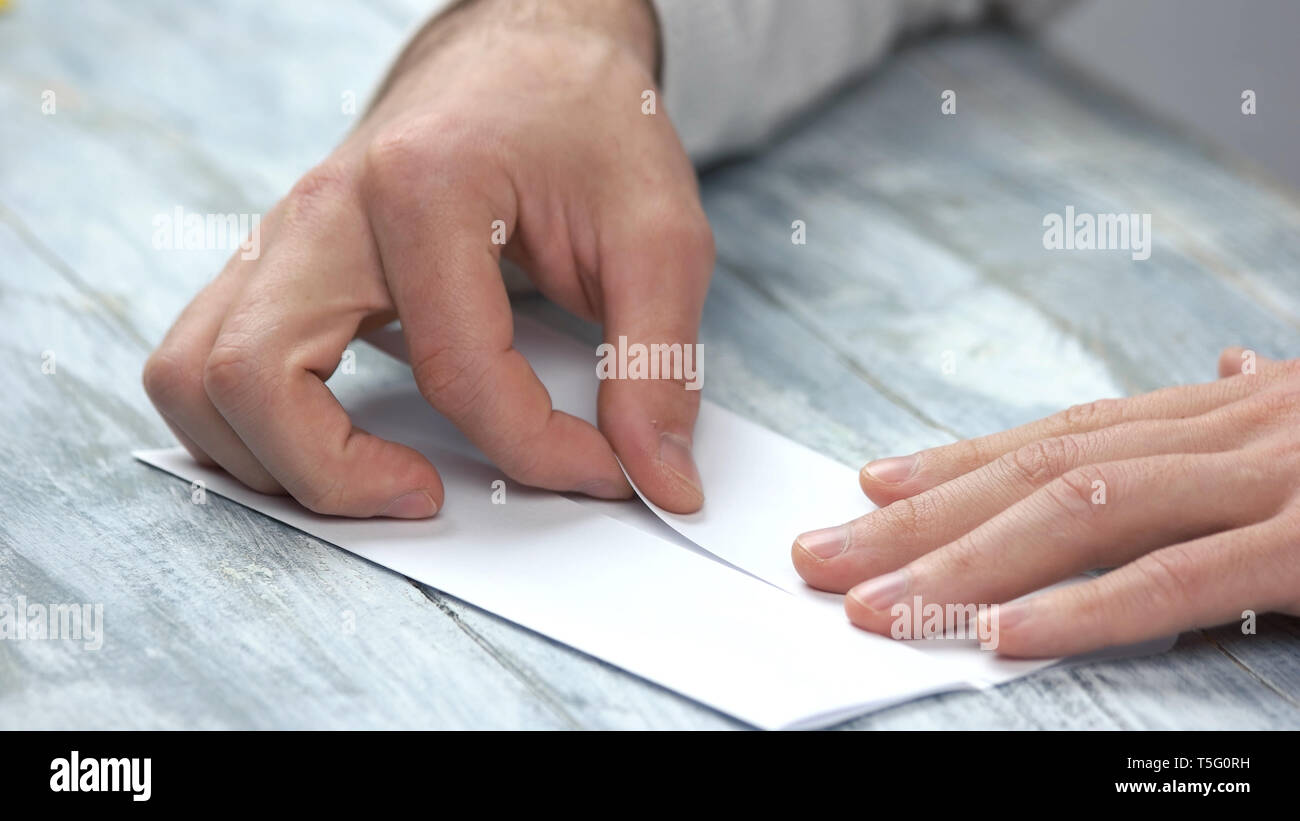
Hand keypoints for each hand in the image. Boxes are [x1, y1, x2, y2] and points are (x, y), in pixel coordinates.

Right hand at [143, 0, 712, 516]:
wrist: (528, 49)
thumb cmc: (586, 122)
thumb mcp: (659, 234)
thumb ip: (657, 363)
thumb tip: (658, 479)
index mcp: (422, 187)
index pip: (456, 373)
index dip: (537, 451)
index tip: (600, 470)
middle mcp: (326, 210)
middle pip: (254, 378)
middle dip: (338, 479)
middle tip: (430, 495)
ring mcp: (285, 234)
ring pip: (197, 376)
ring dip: (268, 458)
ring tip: (371, 479)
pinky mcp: (280, 260)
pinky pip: (211, 357)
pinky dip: (252, 421)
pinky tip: (332, 438)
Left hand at [792, 348, 1299, 656]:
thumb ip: (1264, 403)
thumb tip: (1229, 360)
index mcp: (1225, 415)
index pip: (1066, 436)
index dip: (961, 461)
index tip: (874, 484)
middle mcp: (1226, 435)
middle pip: (1043, 471)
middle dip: (922, 518)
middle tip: (825, 553)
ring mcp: (1266, 484)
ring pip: (1082, 512)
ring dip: (964, 561)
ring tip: (876, 602)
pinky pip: (1177, 581)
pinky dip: (1083, 608)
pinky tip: (1001, 633)